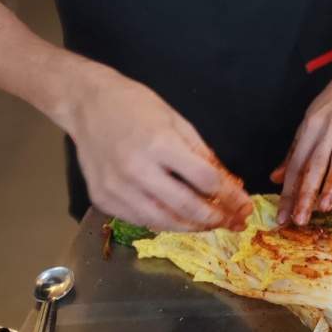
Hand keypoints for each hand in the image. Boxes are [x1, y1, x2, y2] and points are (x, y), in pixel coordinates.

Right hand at [63, 60, 251, 231]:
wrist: (87, 104)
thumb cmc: (135, 105)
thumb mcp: (176, 119)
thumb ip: (201, 152)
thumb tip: (224, 181)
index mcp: (160, 144)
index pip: (204, 179)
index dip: (228, 195)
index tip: (243, 203)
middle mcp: (137, 170)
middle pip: (186, 206)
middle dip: (215, 218)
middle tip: (232, 222)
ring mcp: (116, 189)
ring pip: (162, 221)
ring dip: (191, 227)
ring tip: (209, 225)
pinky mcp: (102, 199)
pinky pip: (139, 219)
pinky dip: (162, 222)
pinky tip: (178, 219)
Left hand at [272, 34, 331, 224]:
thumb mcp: (310, 121)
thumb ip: (294, 151)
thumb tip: (275, 177)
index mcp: (310, 127)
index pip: (295, 164)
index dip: (288, 191)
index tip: (282, 216)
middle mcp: (327, 128)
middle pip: (313, 165)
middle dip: (304, 194)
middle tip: (298, 220)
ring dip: (329, 184)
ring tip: (322, 208)